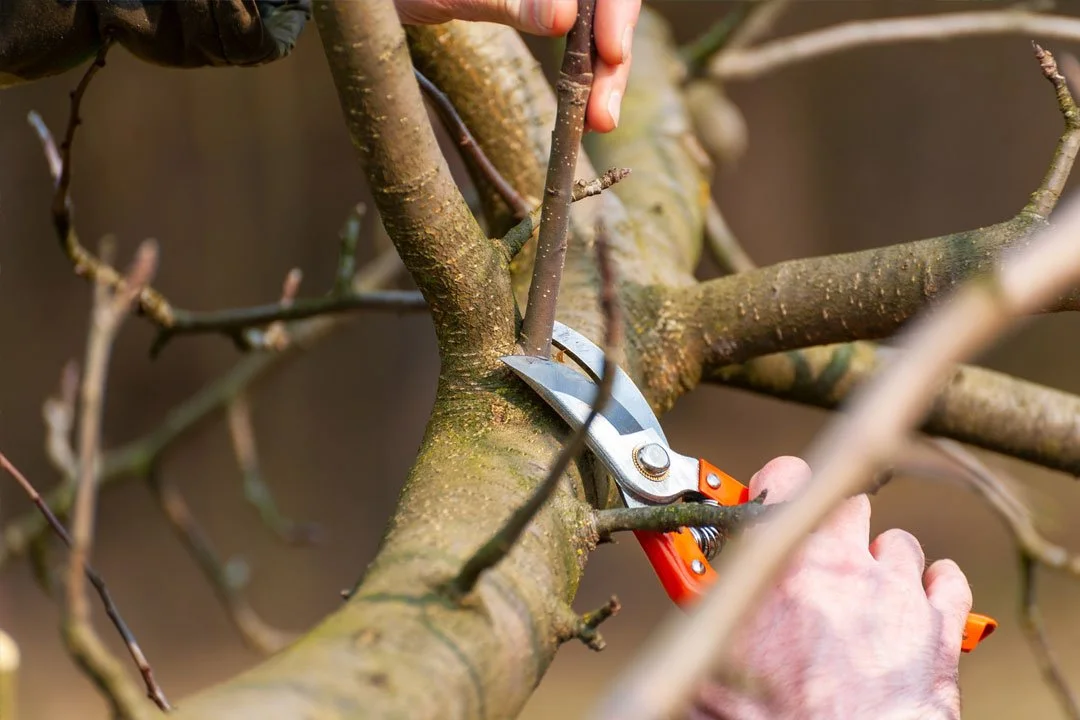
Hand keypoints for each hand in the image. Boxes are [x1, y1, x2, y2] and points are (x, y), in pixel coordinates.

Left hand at [394, 0, 638, 131]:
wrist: (360, 7)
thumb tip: (562, 19)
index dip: (616, 11)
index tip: (610, 53)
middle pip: (604, 2)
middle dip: (610, 57)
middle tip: (603, 114)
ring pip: (592, 24)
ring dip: (599, 72)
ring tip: (598, 119)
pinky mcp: (533, 5)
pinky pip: (573, 36)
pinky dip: (580, 71)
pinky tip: (582, 104)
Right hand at [690, 457, 972, 719]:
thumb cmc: (765, 716)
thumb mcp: (713, 652)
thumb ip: (713, 601)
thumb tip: (697, 586)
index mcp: (781, 562)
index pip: (785, 477)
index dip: (777, 484)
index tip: (771, 497)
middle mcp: (843, 565)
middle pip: (847, 505)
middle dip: (831, 527)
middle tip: (815, 561)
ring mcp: (896, 594)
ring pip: (896, 544)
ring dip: (880, 563)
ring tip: (861, 597)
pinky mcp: (940, 630)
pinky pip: (947, 580)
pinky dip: (934, 587)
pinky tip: (914, 607)